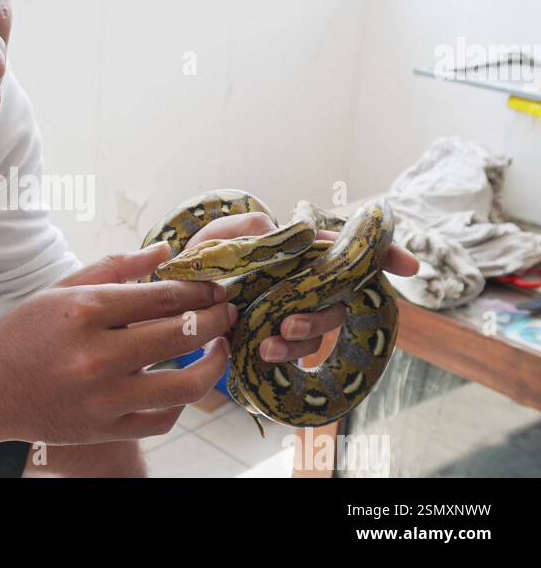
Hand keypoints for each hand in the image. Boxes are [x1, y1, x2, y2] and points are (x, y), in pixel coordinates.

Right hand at [0, 243, 236, 444]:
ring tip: (221, 348)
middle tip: (228, 311)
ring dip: (215, 364)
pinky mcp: (104, 431)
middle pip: (181, 335)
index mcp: (84, 312)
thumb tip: (165, 250)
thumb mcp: (61, 290)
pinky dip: (181, 403)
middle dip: (217, 318)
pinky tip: (184, 383)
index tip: (215, 286)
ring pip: (184, 386)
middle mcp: (96, 356)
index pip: (163, 297)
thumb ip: (115, 268)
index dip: (200, 290)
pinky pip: (163, 420)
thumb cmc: (24, 333)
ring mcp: (102, 399)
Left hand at [183, 212, 418, 362]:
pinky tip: (259, 353)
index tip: (409, 267)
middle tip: (289, 324)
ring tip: (267, 346)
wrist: (174, 297)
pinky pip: (297, 351)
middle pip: (340, 298)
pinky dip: (283, 354)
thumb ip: (241, 230)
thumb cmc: (199, 260)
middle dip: (323, 315)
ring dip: (300, 341)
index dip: (384, 255)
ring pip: (321, 330)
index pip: (348, 250)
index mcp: (299, 252)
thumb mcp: (214, 238)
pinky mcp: (279, 338)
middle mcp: (305, 281)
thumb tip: (274, 231)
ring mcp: (294, 311)